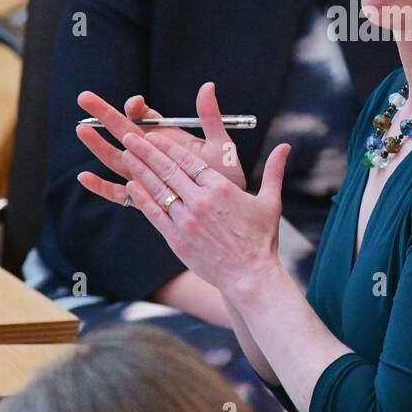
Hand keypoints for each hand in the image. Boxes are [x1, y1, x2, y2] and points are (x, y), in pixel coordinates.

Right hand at [75, 83, 246, 206]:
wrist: (229, 209)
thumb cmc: (226, 176)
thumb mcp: (221, 144)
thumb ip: (210, 117)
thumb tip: (207, 86)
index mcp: (168, 137)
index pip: (144, 116)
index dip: (136, 108)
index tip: (135, 104)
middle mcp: (152, 154)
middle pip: (122, 131)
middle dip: (104, 114)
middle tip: (84, 97)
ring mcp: (145, 175)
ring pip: (115, 157)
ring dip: (97, 144)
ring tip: (82, 129)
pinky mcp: (143, 197)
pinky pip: (118, 192)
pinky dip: (101, 186)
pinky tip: (84, 177)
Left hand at [120, 129, 289, 295]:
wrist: (250, 276)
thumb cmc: (261, 240)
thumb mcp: (270, 201)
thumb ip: (274, 171)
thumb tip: (286, 147)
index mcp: (221, 188)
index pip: (189, 160)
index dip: (168, 146)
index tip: (154, 135)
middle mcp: (201, 201)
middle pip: (168, 169)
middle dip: (146, 151)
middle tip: (130, 135)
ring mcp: (187, 220)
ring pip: (158, 188)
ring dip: (139, 169)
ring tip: (126, 154)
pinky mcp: (177, 238)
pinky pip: (154, 213)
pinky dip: (141, 198)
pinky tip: (131, 185)